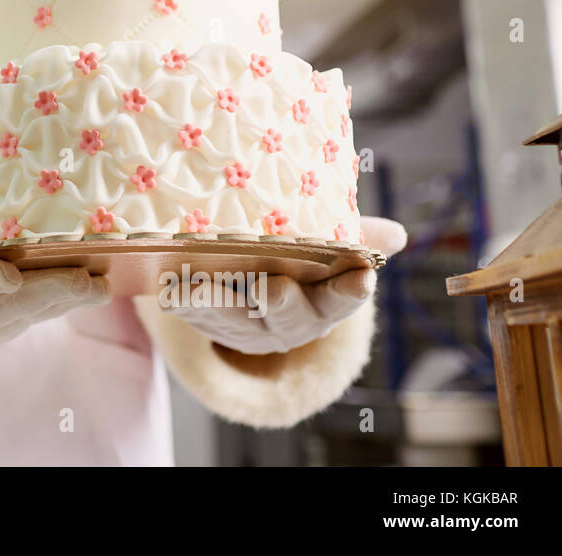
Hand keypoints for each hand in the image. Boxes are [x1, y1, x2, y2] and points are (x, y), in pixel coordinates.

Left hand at [159, 216, 406, 354]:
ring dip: (218, 304)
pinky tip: (167, 288)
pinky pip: (191, 313)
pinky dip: (180, 301)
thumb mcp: (323, 246)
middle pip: (286, 316)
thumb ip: (351, 236)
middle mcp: (284, 320)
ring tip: (203, 285)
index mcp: (320, 302)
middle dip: (280, 303)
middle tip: (274, 287)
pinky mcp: (203, 320)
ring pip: (233, 318)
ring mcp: (243, 325)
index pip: (340, 299)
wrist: (243, 283)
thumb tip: (394, 234)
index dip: (351, 291)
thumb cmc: (294, 257)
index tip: (364, 278)